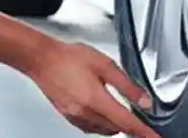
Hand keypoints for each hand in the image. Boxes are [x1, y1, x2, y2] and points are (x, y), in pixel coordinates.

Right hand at [27, 40, 159, 136]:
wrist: (43, 60)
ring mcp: (76, 117)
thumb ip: (127, 85)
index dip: (144, 133)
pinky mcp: (69, 117)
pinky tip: (102, 110)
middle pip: (117, 128)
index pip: (128, 123)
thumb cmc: (70, 58)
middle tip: (139, 115)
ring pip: (104, 130)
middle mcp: (86, 113)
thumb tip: (144, 101)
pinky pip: (91, 127)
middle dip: (130, 125)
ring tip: (119, 109)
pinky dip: (101, 123)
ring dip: (116, 124)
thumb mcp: (105, 65)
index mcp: (96, 100)